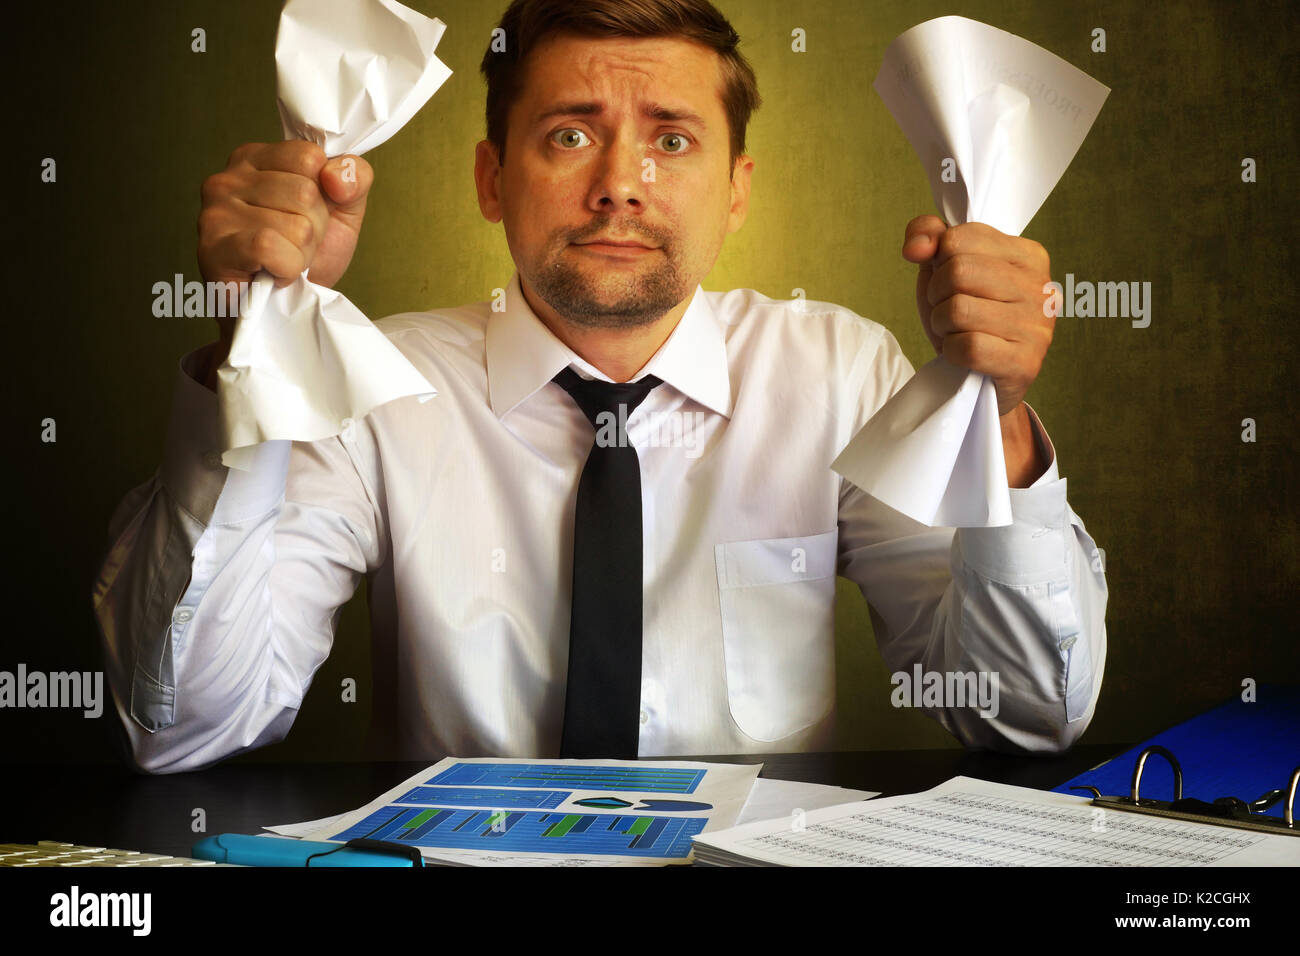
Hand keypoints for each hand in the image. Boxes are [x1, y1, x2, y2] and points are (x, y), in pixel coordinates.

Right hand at [197, 141, 373, 343]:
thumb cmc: (306, 258)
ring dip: (301, 254)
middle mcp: (228, 178)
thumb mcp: (343, 210)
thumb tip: (336, 176)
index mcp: (256, 158)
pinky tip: (271, 273)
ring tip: (281, 262)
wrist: (284, 313)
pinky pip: (269, 246)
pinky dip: (285, 268)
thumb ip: (354, 178)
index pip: (310, 156)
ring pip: (295, 224)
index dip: (324, 195)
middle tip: (293, 247)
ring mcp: (215, 213)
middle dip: (315, 230)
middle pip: (306, 192)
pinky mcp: (212, 249)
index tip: (307, 217)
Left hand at [901, 215, 1054, 416]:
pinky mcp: (1024, 363)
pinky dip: (950, 351)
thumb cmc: (965, 319)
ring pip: (958, 309)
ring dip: (941, 325)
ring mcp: (1037, 327)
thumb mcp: (944, 270)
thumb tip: (916, 248)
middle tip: (949, 312)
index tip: (950, 283)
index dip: (938, 263)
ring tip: (956, 332)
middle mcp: (1040, 287)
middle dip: (936, 296)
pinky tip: (962, 355)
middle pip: (957, 272)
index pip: (959, 239)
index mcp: (1028, 255)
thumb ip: (929, 235)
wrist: (983, 379)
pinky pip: (966, 347)